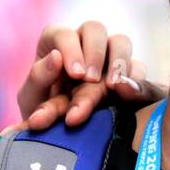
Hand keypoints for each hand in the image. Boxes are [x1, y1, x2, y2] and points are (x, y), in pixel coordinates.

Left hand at [6, 21, 163, 133]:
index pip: (65, 34)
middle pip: (95, 30)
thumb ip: (38, 77)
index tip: (75, 74)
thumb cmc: (39, 111)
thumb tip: (55, 57)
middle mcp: (82, 44)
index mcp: (56, 43)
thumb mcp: (31, 98)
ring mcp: (106, 58)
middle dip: (94, 53)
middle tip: (89, 79)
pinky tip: (129, 95)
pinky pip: (138, 69)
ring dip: (118, 61)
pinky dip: (135, 80)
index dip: (71, 50)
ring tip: (113, 86)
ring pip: (120, 42)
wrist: (57, 139)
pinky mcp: (126, 75)